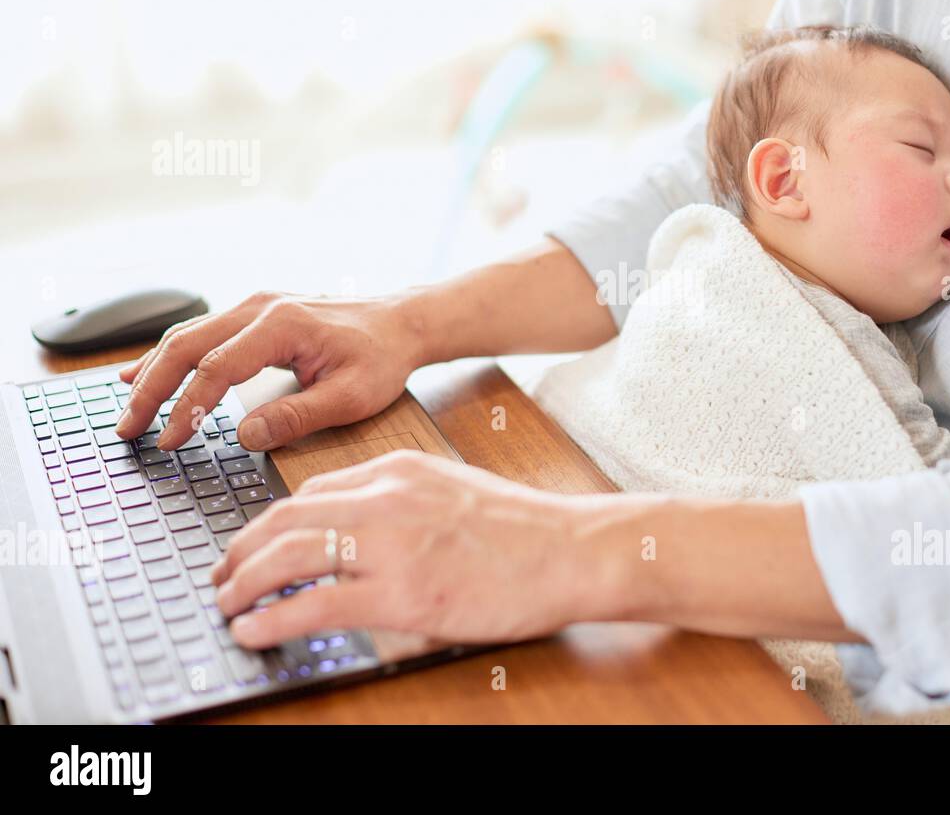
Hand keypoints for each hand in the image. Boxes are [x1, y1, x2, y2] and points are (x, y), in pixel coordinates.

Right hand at [115, 290, 429, 450]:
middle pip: (186, 346)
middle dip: (151, 389)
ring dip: (153, 373)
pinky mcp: (255, 313)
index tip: (169, 441)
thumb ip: (297, 417)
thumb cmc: (382, 358)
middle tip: (128, 429)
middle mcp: (260, 307)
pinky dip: (169, 356)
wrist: (402, 324)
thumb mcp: (351, 397)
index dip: (187, 408)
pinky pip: (200, 333)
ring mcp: (255, 306)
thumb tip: (245, 436)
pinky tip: (141, 374)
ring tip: (129, 412)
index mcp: (282, 325)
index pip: (216, 369)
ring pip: (187, 336)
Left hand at [209, 451, 598, 648]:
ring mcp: (391, 544)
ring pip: (286, 555)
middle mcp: (385, 498)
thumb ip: (401, 504)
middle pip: (284, 518)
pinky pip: (314, 603)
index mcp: (397, 470)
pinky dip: (272, 619)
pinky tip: (254, 632)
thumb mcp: (453, 492)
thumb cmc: (525, 530)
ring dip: (243, 583)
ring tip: (226, 606)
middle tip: (221, 576)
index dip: (268, 524)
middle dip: (240, 550)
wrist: (573, 549)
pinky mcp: (402, 593)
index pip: (309, 491)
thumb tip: (357, 536)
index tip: (252, 547)